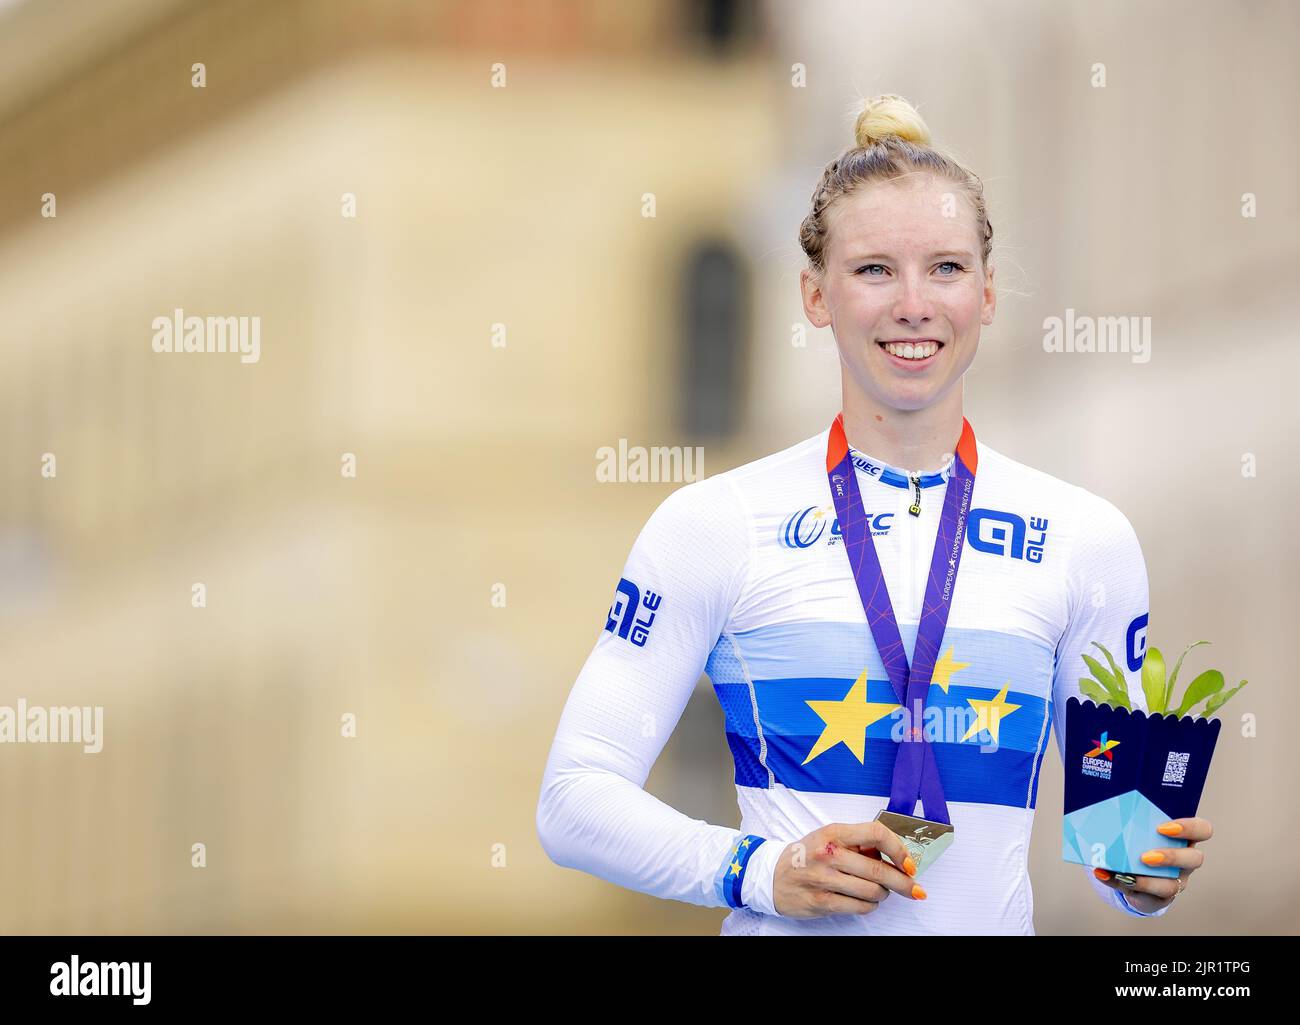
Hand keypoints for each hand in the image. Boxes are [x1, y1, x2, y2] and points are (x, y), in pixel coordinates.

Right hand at [772, 820, 926, 917]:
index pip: (876, 833)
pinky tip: (865, 900)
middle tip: (914, 888)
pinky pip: (860, 907)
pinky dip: (870, 906)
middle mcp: (829, 854)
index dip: (898, 849)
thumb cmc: (804, 855)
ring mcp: (824, 880)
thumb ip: (857, 842)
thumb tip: (894, 854)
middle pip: (879, 870)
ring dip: (883, 894)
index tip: (908, 863)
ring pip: (873, 892)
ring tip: (879, 891)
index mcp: (833, 833)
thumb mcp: (827, 837)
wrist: (770, 876)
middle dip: (903, 882)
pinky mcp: (822, 902)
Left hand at [1092, 816, 1210, 912]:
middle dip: (1171, 857)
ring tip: (1126, 875)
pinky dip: (1120, 883)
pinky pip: (1147, 896)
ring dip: (1148, 881)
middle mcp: (1186, 860)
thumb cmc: (1139, 841)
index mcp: (1184, 837)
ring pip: (1172, 885)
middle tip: (1146, 856)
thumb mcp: (1137, 830)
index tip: (1162, 828)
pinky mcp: (1160, 897)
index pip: (1202, 829)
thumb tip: (1109, 817)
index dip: (1189, 828)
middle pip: (1195, 859)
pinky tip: (1103, 874)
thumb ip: (1129, 823)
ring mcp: (1176, 880)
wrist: (1134, 867)